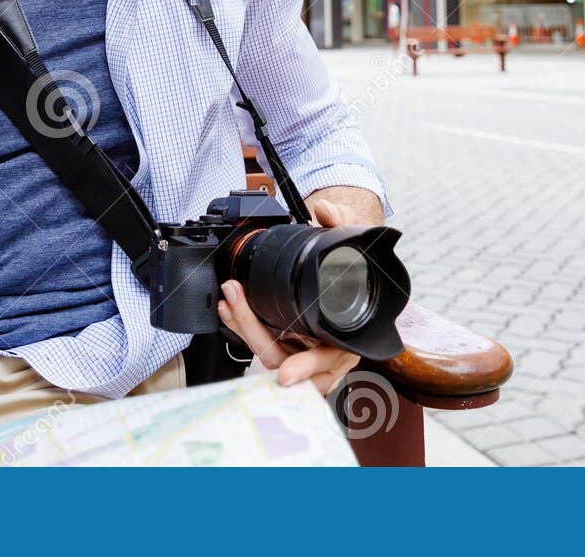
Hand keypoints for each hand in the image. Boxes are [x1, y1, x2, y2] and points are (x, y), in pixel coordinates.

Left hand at [215, 198, 373, 395]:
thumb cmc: (357, 267)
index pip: (328, 359)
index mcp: (348, 338)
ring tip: (228, 302)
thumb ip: (343, 223)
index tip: (286, 373)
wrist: (355, 275)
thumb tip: (326, 210)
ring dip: (245, 329)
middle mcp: (327, 353)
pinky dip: (245, 327)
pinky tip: (230, 309)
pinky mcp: (288, 346)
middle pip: (286, 361)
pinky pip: (264, 345)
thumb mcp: (355, 241)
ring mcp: (305, 354)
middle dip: (256, 336)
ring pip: (270, 355)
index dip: (307, 367)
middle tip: (234, 308)